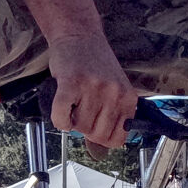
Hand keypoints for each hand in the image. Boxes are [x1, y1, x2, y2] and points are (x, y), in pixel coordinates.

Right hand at [45, 35, 135, 150]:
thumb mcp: (113, 91)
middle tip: (81, 113)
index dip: (102, 138)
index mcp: (128, 99)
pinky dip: (59, 119)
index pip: (118, 139)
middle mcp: (114, 94)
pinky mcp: (72, 82)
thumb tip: (98, 152)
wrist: (79, 34)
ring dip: (71, 121)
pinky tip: (61, 110)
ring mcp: (94, 88)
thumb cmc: (95, 64)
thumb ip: (110, 119)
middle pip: (97, 135)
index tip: (95, 127)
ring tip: (73, 103)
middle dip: (85, 130)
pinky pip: (62, 116)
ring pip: (79, 126)